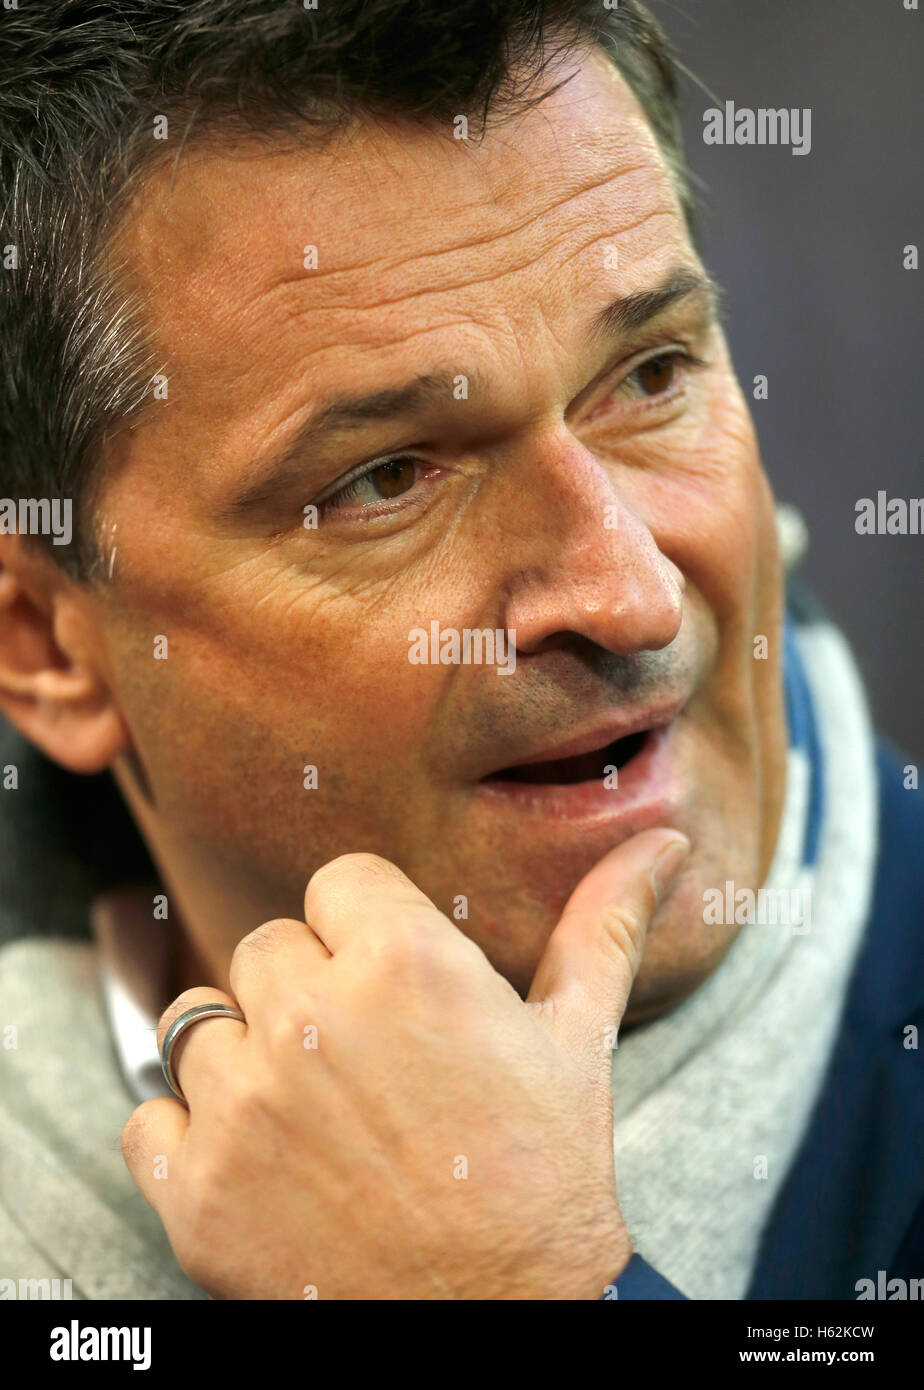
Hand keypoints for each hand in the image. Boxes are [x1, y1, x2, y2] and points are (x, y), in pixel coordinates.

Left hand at [121, 828, 689, 1298]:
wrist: (503, 1324)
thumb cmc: (544, 1175)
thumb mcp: (577, 1038)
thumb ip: (604, 924)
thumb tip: (666, 845)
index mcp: (404, 961)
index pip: (335, 882)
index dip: (367, 933)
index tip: (394, 986)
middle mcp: (311, 1020)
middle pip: (266, 948)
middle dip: (308, 994)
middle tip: (366, 1065)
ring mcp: (245, 1109)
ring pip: (201, 1025)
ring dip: (247, 1064)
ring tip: (319, 1118)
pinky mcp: (195, 1193)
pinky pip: (149, 1118)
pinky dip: (191, 1141)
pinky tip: (267, 1168)